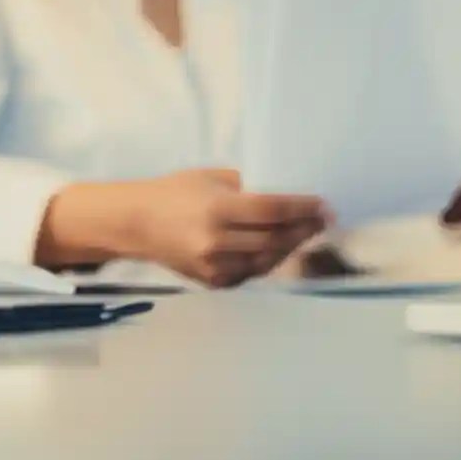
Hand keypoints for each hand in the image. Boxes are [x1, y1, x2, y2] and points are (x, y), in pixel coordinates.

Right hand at [130, 169, 327, 287]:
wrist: (137, 224)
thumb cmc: (175, 192)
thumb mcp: (212, 177)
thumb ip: (247, 187)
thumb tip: (284, 194)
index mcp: (217, 209)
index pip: (272, 210)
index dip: (302, 208)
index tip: (324, 204)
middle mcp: (217, 242)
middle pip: (274, 238)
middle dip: (304, 229)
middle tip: (323, 220)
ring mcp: (215, 266)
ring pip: (267, 260)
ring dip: (292, 247)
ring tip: (307, 233)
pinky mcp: (214, 282)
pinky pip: (252, 272)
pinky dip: (270, 260)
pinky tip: (282, 248)